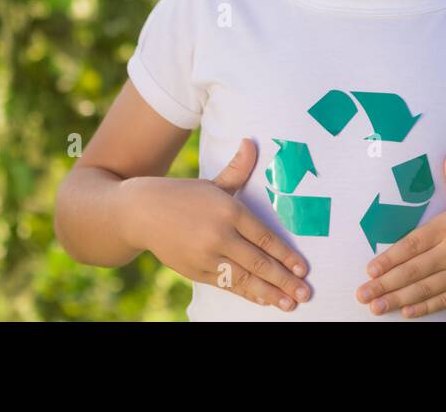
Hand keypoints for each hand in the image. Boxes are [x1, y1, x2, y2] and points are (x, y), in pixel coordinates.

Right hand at [125, 138, 311, 311]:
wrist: (140, 212)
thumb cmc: (183, 195)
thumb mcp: (212, 182)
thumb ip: (238, 168)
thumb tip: (252, 142)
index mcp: (229, 210)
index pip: (265, 237)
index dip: (286, 255)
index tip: (303, 269)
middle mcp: (219, 235)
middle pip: (258, 262)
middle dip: (284, 280)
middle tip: (305, 293)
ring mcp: (206, 255)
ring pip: (244, 278)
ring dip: (269, 293)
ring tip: (289, 304)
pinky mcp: (195, 271)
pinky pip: (226, 284)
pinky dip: (246, 293)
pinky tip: (263, 300)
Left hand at [355, 148, 445, 317]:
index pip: (412, 244)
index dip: (389, 258)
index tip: (369, 269)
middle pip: (412, 270)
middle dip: (384, 284)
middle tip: (361, 295)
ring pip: (424, 288)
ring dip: (397, 299)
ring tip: (375, 307)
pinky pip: (444, 300)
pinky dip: (424, 307)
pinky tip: (406, 312)